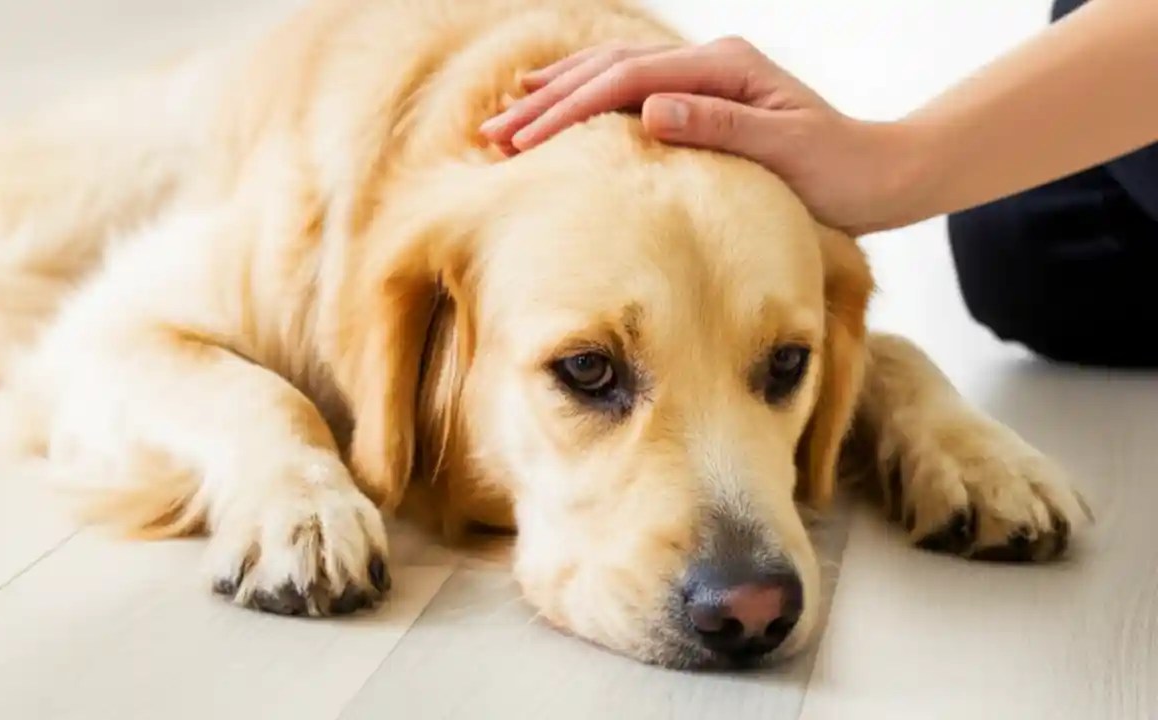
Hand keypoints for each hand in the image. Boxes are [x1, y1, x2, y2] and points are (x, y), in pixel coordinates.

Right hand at [481, 37, 924, 234]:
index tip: (524, 138)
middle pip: (611, 70)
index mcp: (725, 68)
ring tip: (507, 114)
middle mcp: (711, 63)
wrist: (880, 175)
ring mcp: (704, 78)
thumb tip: (650, 111)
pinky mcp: (702, 101)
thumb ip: (720, 128)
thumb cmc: (839, 171)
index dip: (571, 107)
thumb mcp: (787, 152)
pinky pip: (632, 93)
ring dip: (559, 93)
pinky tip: (563, 105)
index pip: (629, 80)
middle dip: (548, 101)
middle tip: (495, 135)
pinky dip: (590, 99)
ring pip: (614, 74)